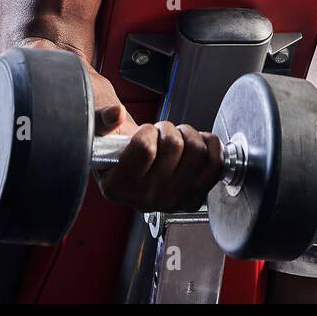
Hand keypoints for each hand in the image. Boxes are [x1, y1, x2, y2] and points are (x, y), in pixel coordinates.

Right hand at [92, 102, 224, 212]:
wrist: (136, 172)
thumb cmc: (119, 153)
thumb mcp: (100, 134)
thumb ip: (102, 119)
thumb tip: (116, 114)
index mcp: (119, 186)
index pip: (144, 146)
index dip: (147, 131)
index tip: (143, 134)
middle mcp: (146, 199)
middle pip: (173, 145)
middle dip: (168, 129)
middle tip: (160, 135)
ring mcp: (172, 201)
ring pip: (197, 150)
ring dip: (188, 135)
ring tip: (176, 140)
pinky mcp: (194, 199)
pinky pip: (215, 164)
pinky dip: (210, 145)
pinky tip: (196, 143)